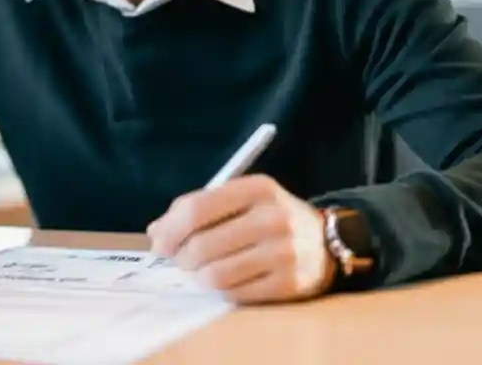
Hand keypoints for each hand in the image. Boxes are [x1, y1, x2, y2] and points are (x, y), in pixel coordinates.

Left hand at [147, 175, 334, 303]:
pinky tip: (226, 279)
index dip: (170, 229)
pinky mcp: (288, 283)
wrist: (325, 241)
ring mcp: (284, 253)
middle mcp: (273, 218)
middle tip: (180, 260)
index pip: (197, 209)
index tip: (159, 242)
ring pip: (215, 274)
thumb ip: (199, 208)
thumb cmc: (269, 217)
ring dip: (198, 276)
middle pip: (202, 245)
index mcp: (258, 188)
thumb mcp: (242, 198)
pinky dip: (221, 289)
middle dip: (180, 257)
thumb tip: (156, 233)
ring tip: (201, 271)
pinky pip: (235, 293)